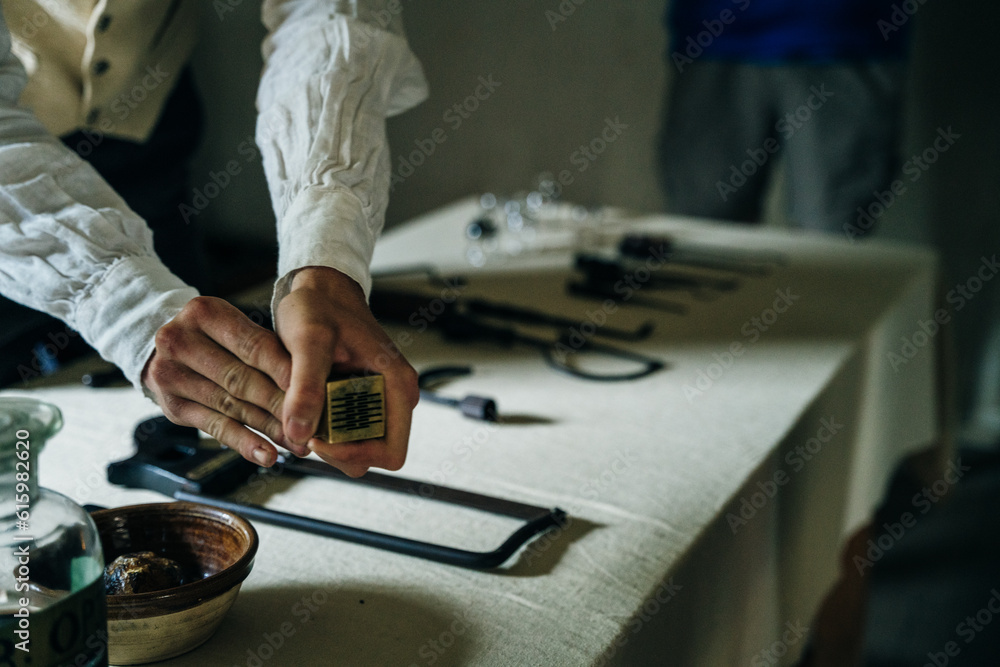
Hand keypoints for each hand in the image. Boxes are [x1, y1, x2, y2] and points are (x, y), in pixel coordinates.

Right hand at [142, 296, 298, 465]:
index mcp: (204, 313)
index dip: (285, 372)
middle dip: (280, 405)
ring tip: (297, 444)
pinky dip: (245, 443)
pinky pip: (215, 427)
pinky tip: (267, 454)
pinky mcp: (172, 406)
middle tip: (310, 425)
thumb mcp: (239, 327)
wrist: (169, 348)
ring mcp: (170, 375)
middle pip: (242, 379)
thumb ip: (269, 349)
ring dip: (268, 429)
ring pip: (232, 406)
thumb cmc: (218, 337)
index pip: (254, 346)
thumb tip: (310, 384)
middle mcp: (180, 341)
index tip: (312, 393)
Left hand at [276, 266, 418, 476]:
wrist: (320, 289)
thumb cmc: (320, 305)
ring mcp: (378, 401)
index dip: (354, 455)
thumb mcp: (309, 340)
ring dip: (326, 439)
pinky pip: (344, 432)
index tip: (318, 439)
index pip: (391, 452)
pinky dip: (321, 428)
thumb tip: (300, 433)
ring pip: (355, 447)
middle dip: (335, 450)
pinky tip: (302, 405)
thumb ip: (305, 386)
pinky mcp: (360, 401)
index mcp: (397, 386)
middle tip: (303, 426)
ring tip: (301, 410)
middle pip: (371, 456)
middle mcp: (393, 398)